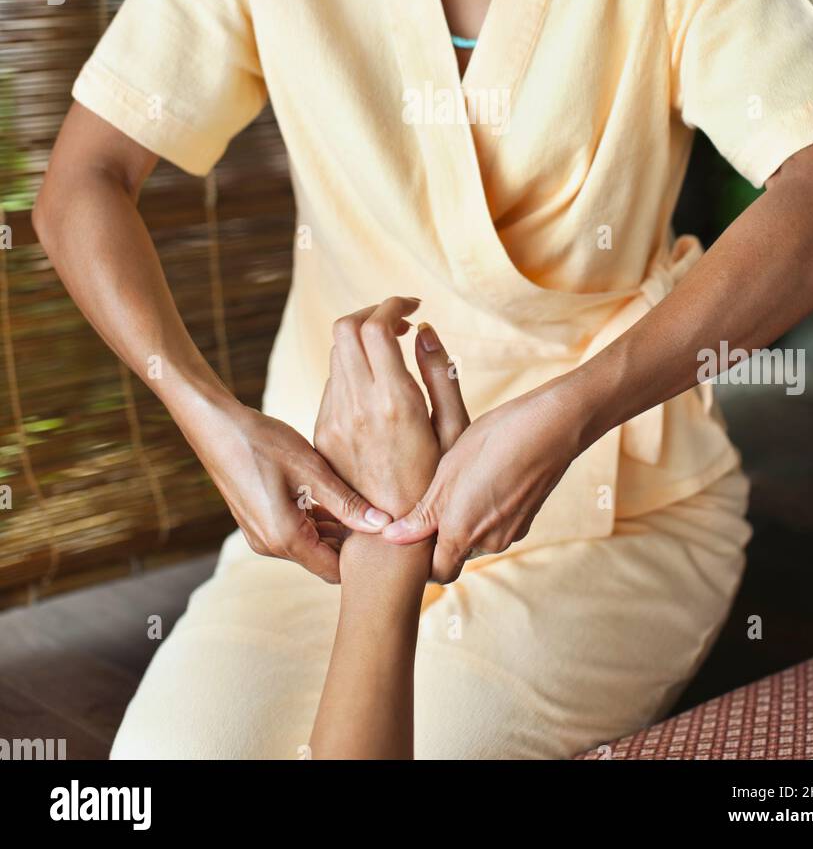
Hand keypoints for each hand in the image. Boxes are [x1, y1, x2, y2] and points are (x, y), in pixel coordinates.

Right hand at [171, 391, 394, 585]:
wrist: (215, 425)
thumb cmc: (262, 442)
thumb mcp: (311, 469)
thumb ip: (346, 501)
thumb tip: (383, 525)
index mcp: (285, 539)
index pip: (334, 570)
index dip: (362, 558)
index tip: (388, 539)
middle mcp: (270, 545)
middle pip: (323, 558)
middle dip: (352, 543)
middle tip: (383, 519)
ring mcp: (261, 534)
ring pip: (310, 543)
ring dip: (335, 529)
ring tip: (366, 505)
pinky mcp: (258, 520)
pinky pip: (295, 530)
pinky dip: (317, 519)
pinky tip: (337, 497)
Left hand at [313, 296, 469, 526]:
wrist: (389, 543)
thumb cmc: (436, 486)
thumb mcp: (453, 430)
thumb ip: (441, 374)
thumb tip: (425, 331)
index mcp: (395, 402)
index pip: (376, 326)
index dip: (393, 305)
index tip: (413, 307)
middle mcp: (358, 406)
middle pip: (345, 328)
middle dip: (372, 313)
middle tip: (399, 322)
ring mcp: (334, 419)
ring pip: (337, 354)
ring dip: (361, 340)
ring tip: (391, 351)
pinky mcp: (323, 432)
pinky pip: (333, 383)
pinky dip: (354, 369)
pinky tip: (378, 387)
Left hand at [381, 383, 579, 583]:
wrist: (550, 427)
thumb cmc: (492, 442)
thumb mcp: (447, 472)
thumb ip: (422, 513)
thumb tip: (392, 538)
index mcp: (462, 534)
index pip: (436, 572)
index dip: (422, 560)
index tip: (412, 533)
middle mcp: (489, 542)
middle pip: (457, 554)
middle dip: (443, 535)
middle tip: (433, 498)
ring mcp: (512, 531)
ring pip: (478, 536)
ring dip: (466, 519)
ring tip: (459, 481)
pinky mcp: (527, 517)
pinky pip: (498, 523)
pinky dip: (487, 509)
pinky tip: (484, 477)